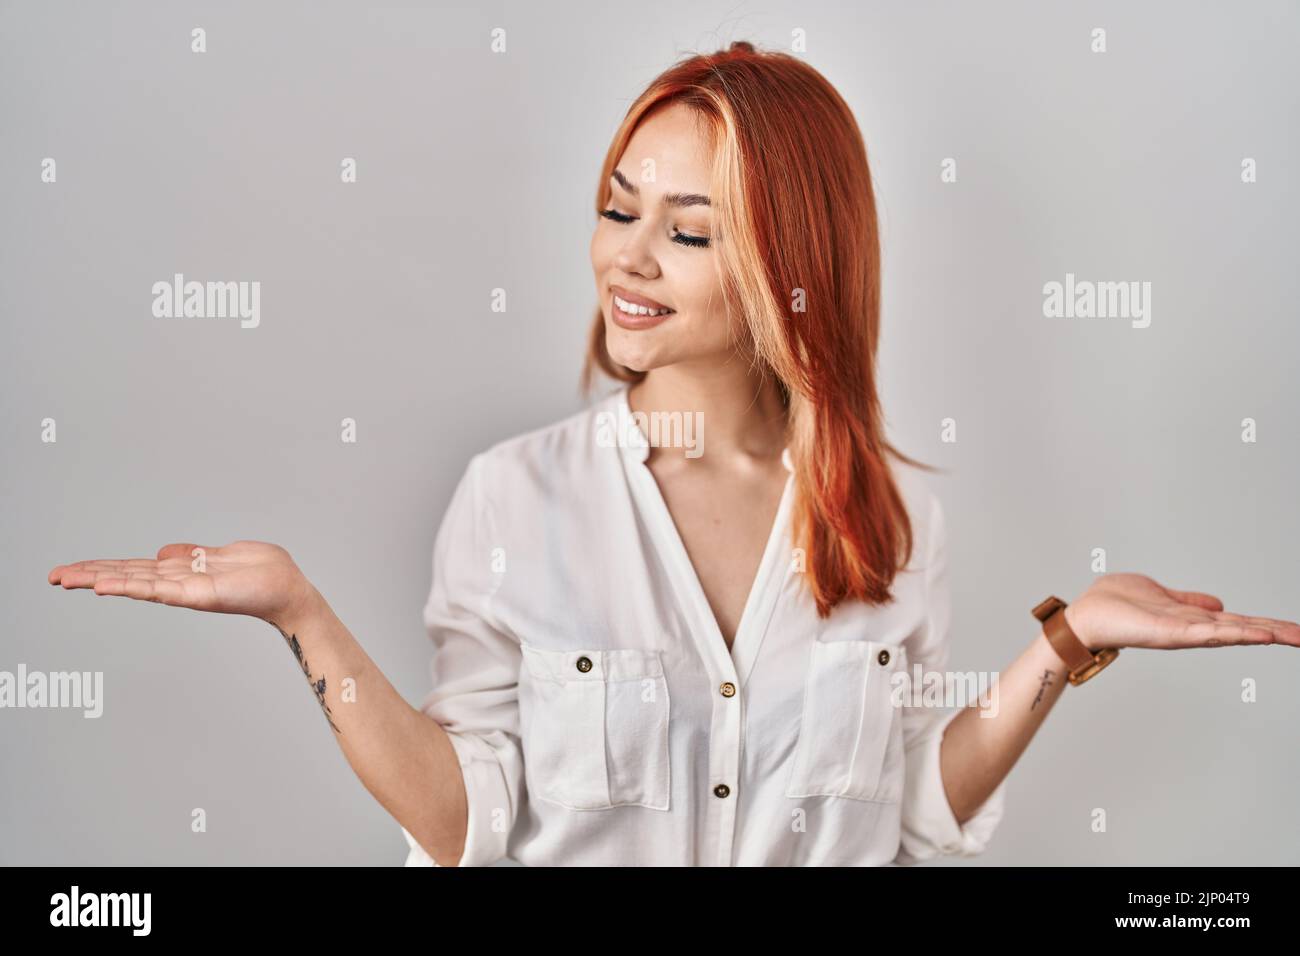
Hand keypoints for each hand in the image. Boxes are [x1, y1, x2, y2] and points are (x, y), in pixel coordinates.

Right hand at [47, 541, 320, 627]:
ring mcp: (185, 590)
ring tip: (67, 580)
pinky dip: (130, 587)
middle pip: (125, 576)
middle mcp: (178, 583)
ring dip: (99, 580)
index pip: (133, 569)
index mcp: (181, 571)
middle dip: (88, 576)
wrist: (289, 588)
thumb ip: (190, 555)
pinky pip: (158, 589)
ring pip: (134, 584)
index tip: (69, 570)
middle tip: (51, 577)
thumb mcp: (220, 555)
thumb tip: (162, 552)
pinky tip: (105, 586)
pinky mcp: (197, 595)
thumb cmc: (261, 571)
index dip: (101, 568)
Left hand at [1062, 572, 1299, 650]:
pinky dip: (1231, 633)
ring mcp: (1182, 632)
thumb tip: (1219, 604)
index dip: (1267, 624)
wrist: (1083, 616)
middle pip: (1243, 629)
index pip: (1238, 621)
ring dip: (1262, 633)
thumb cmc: (1114, 605)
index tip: (1296, 629)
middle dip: (1276, 632)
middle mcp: (1192, 628)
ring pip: (1231, 633)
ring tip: (1293, 635)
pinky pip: (1206, 633)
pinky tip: (1255, 634)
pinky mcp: (1168, 633)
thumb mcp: (1160, 594)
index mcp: (1192, 617)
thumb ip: (1189, 601)